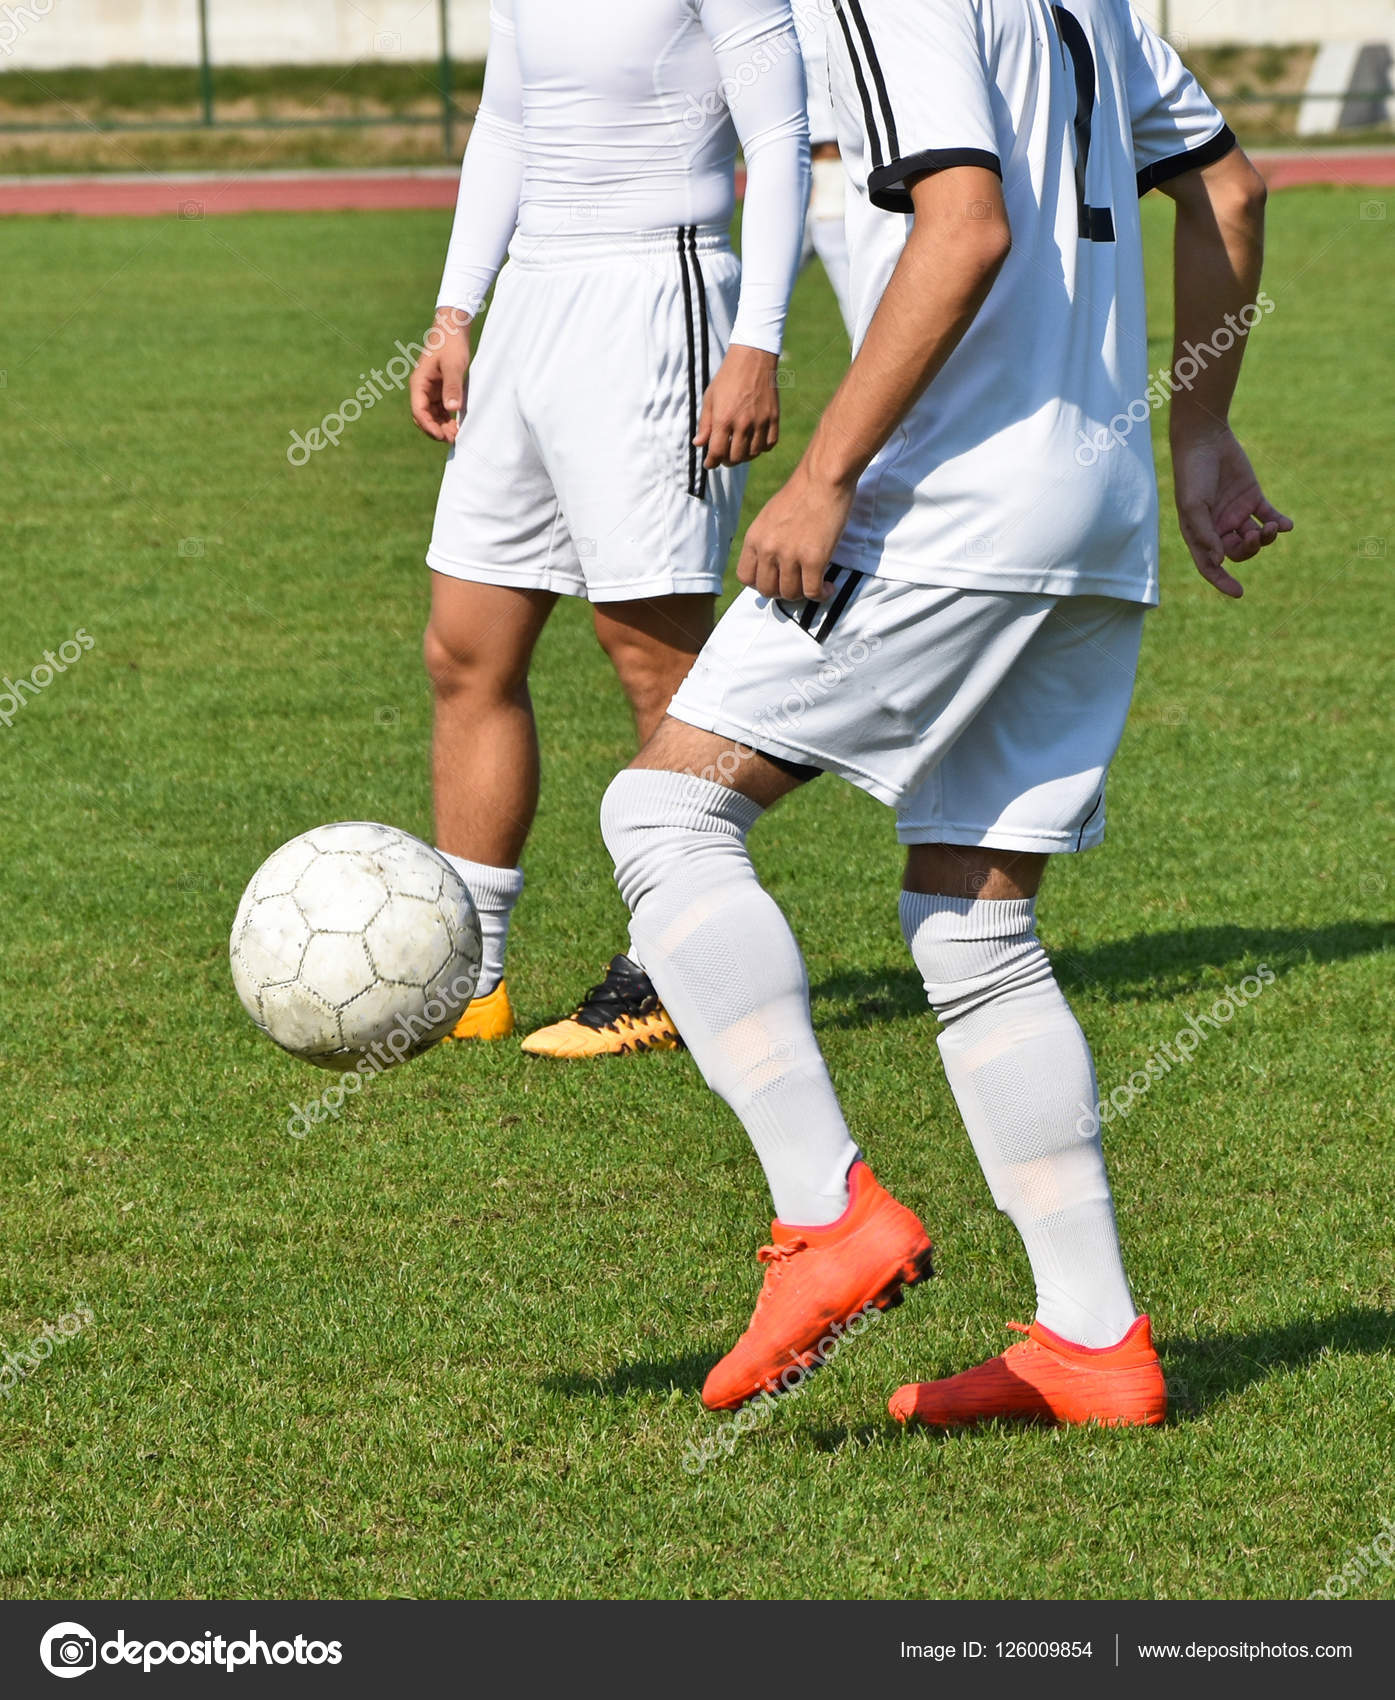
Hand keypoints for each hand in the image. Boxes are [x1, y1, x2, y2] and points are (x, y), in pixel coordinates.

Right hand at [410, 306, 471, 443]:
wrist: (453, 329)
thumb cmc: (451, 345)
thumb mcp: (454, 365)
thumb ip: (452, 386)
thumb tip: (451, 408)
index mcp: (419, 383)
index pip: (419, 411)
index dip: (429, 426)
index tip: (442, 436)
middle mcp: (421, 389)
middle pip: (424, 417)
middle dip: (436, 430)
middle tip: (453, 439)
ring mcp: (430, 390)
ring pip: (432, 415)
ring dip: (442, 426)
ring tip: (457, 435)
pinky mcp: (439, 390)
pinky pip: (440, 410)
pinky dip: (447, 419)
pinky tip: (458, 425)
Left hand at [696, 344, 779, 468]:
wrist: (752, 358)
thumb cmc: (727, 378)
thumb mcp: (710, 398)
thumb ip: (705, 424)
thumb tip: (698, 444)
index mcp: (724, 418)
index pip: (717, 452)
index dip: (711, 462)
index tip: (709, 463)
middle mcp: (743, 423)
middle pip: (736, 457)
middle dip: (726, 461)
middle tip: (723, 457)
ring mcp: (761, 421)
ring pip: (753, 454)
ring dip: (743, 456)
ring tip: (738, 450)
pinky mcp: (774, 418)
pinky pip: (769, 444)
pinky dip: (761, 448)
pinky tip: (754, 443)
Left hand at [736, 462, 856, 601]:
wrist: (823, 478)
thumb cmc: (802, 492)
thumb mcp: (770, 516)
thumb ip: (767, 540)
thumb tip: (771, 563)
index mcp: (754, 538)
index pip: (745, 577)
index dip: (760, 583)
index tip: (775, 580)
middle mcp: (768, 549)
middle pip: (767, 590)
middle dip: (782, 592)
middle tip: (797, 584)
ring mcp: (790, 555)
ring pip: (790, 594)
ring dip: (803, 594)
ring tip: (815, 585)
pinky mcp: (813, 559)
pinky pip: (813, 592)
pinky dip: (822, 594)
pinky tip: (828, 587)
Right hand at [1171, 423, 1292, 597]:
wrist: (1205, 439)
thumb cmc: (1193, 474)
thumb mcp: (1194, 506)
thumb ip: (1205, 534)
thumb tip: (1220, 561)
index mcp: (1200, 534)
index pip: (1211, 566)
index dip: (1223, 581)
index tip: (1239, 593)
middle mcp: (1219, 527)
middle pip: (1238, 552)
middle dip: (1249, 549)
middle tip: (1255, 536)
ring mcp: (1237, 513)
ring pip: (1256, 536)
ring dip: (1267, 537)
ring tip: (1273, 527)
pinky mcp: (1253, 498)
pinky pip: (1269, 516)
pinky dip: (1280, 522)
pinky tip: (1286, 524)